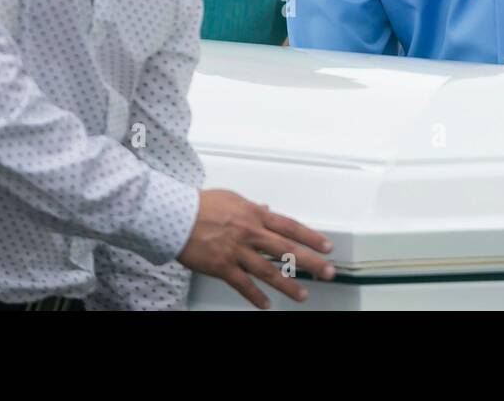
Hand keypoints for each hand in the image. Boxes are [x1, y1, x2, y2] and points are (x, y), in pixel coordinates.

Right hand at [178, 189, 334, 308]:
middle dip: (310, 262)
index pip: (290, 227)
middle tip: (328, 272)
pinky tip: (266, 305)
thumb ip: (252, 208)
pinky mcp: (222, 267)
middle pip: (287, 250)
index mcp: (255, 215)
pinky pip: (243, 284)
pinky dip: (256, 296)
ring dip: (288, 285)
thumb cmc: (201, 205)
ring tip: (303, 295)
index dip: (311, 237)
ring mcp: (237, 251)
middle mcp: (250, 233)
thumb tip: (266, 210)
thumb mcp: (232, 199)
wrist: (175, 216)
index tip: (327, 247)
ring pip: (269, 271)